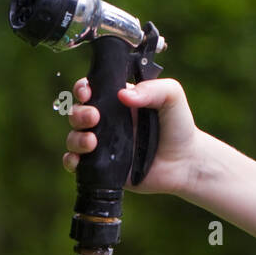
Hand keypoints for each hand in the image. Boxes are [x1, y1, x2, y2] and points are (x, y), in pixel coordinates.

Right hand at [62, 75, 199, 195]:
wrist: (185, 162)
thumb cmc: (179, 125)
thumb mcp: (172, 96)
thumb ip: (152, 89)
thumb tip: (124, 95)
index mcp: (119, 100)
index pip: (92, 89)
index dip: (82, 88)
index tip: (87, 92)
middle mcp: (107, 121)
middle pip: (77, 112)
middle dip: (78, 113)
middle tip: (94, 117)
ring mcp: (104, 144)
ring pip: (74, 137)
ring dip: (76, 138)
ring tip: (92, 142)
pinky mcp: (102, 166)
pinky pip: (77, 163)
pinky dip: (70, 161)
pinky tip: (78, 161)